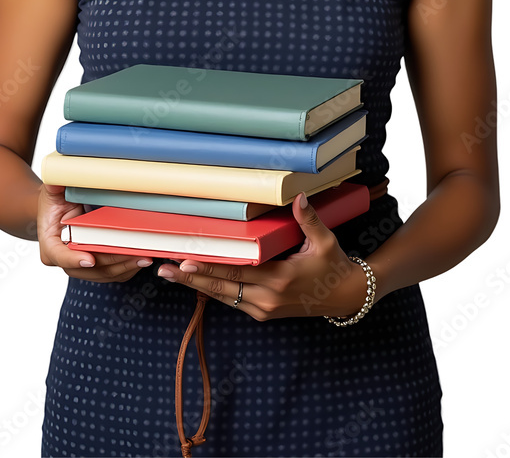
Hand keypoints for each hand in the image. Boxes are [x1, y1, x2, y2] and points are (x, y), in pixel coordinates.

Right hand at [37, 183, 152, 282]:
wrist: (58, 210)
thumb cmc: (55, 202)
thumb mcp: (53, 190)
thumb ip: (55, 183)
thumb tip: (58, 176)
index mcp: (50, 243)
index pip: (59, 255)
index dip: (73, 259)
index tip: (90, 259)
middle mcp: (64, 259)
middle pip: (88, 268)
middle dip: (113, 262)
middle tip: (135, 255)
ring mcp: (80, 264)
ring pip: (103, 273)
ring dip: (124, 267)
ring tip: (144, 257)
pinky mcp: (94, 266)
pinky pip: (111, 272)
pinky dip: (126, 268)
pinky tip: (140, 258)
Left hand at [156, 192, 367, 319]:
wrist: (345, 297)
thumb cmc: (334, 265)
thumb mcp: (325, 240)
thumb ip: (308, 220)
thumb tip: (299, 197)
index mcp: (280, 278)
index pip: (237, 271)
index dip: (210, 266)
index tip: (186, 259)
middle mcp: (268, 297)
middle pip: (221, 287)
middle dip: (191, 278)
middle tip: (164, 269)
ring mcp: (264, 308)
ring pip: (223, 297)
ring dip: (197, 285)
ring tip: (171, 274)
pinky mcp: (264, 313)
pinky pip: (233, 301)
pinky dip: (213, 290)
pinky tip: (195, 281)